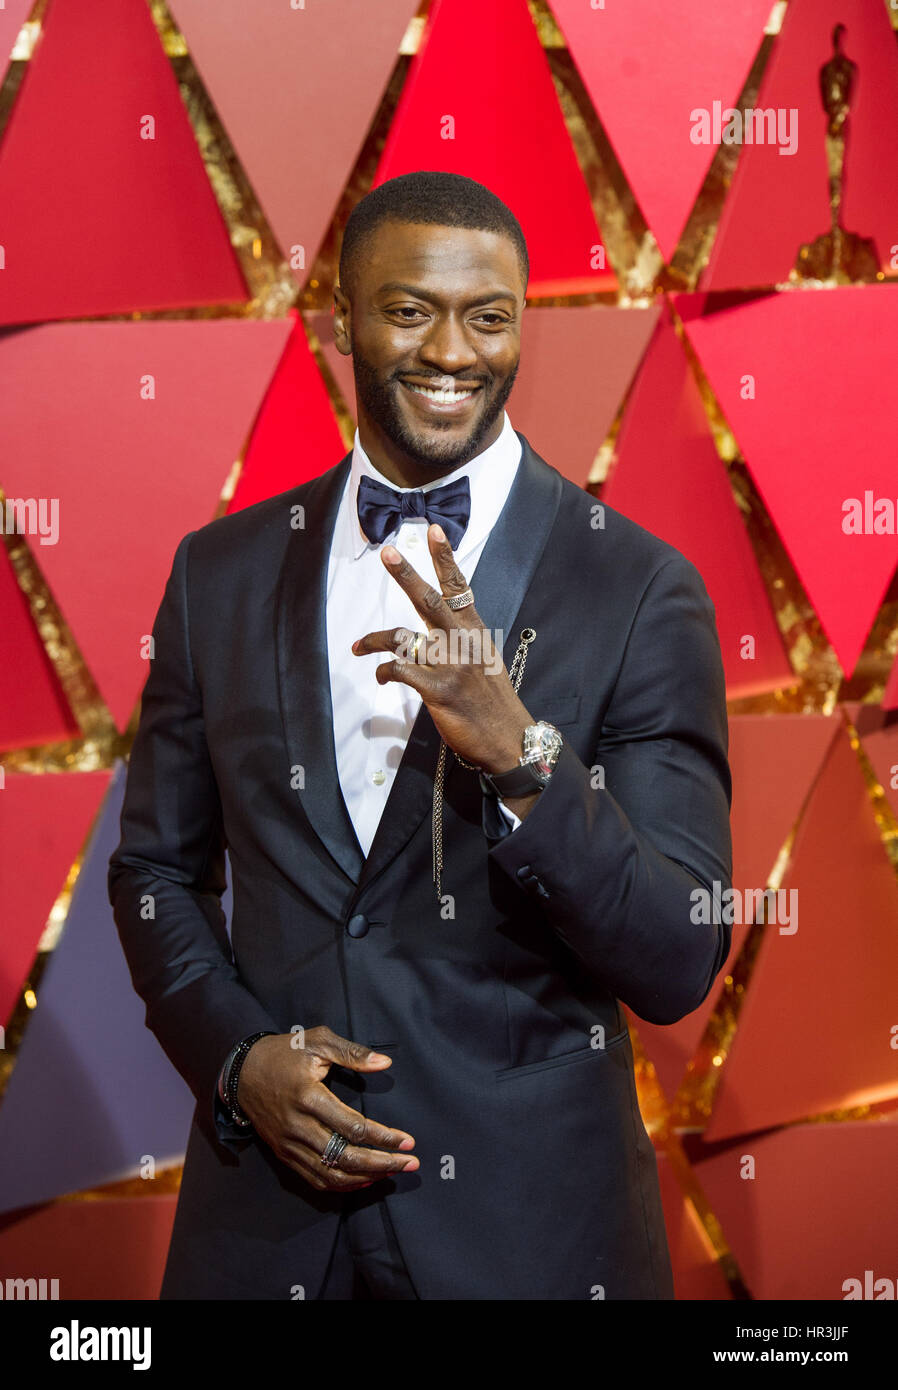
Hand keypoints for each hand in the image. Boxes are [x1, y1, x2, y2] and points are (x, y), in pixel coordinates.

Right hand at [236, 1028, 418, 1191]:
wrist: (243, 1072)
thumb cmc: (284, 1053)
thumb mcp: (317, 1041)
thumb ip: (352, 1053)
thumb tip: (384, 1063)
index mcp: (308, 1097)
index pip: (354, 1127)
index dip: (384, 1138)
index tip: (408, 1142)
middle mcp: (298, 1126)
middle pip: (346, 1156)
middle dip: (382, 1163)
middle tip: (410, 1164)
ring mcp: (289, 1144)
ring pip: (331, 1173)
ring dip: (365, 1177)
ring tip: (391, 1174)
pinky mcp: (284, 1154)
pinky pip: (315, 1178)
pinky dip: (341, 1184)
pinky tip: (363, 1179)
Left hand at [351, 523, 531, 773]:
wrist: (510, 740)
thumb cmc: (493, 703)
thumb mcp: (484, 663)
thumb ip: (462, 642)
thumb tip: (437, 631)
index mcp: (475, 632)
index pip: (459, 587)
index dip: (446, 558)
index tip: (433, 530)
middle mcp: (463, 642)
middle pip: (431, 600)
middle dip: (406, 575)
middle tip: (387, 551)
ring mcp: (452, 665)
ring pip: (405, 637)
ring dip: (374, 639)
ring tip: (356, 646)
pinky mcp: (439, 690)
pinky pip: (402, 670)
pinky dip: (385, 671)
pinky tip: (382, 676)